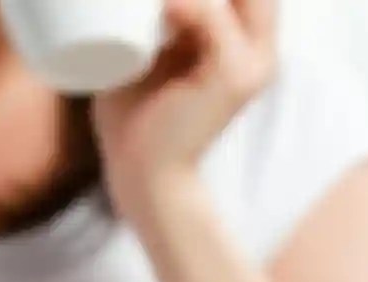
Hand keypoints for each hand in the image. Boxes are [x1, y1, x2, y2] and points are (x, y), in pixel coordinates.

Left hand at [93, 0, 278, 228]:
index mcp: (241, 41)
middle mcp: (258, 47)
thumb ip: (143, 26)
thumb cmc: (136, 123)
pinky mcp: (232, 80)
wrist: (142, 177)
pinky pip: (216, 23)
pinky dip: (189, 6)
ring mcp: (251, 63)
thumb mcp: (141, 60)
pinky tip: (162, 3)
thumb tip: (110, 0)